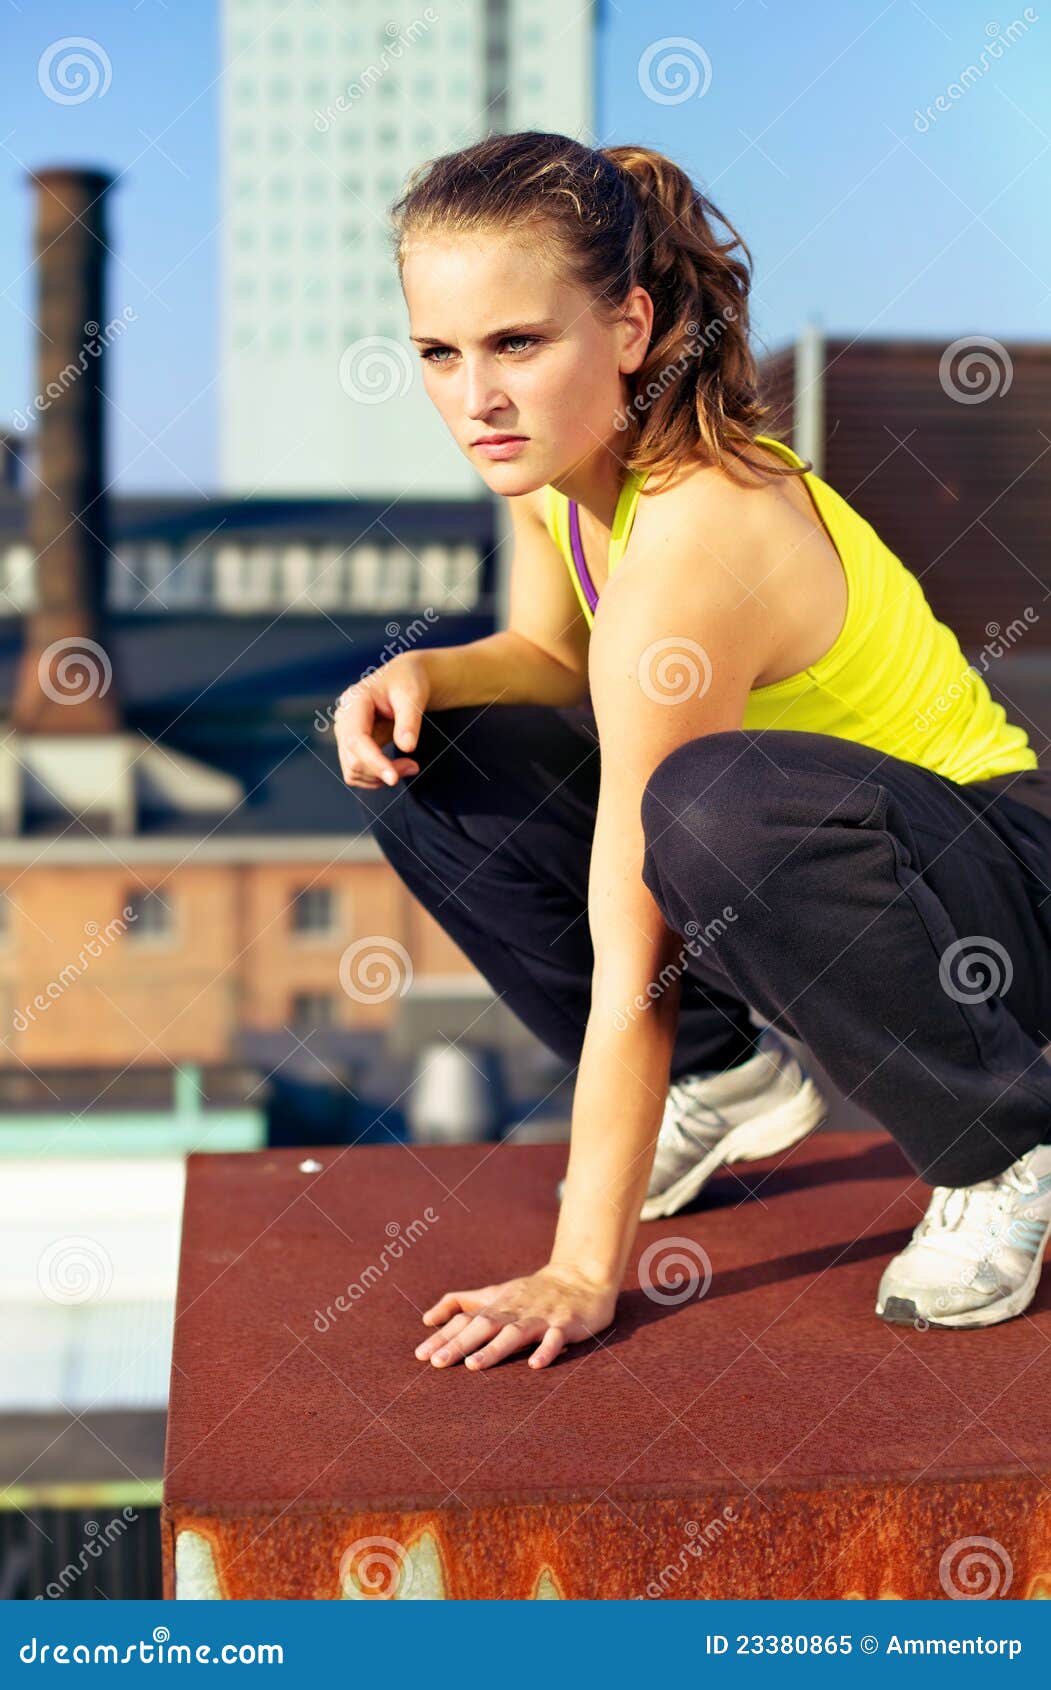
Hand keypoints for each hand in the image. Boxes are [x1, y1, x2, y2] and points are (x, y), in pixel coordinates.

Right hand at [333, 652, 428, 787]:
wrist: (403, 679)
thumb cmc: (408, 682)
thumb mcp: (413, 695)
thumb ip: (409, 721)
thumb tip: (407, 747)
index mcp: (354, 702)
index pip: (356, 739)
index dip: (373, 761)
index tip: (393, 778)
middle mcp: (343, 719)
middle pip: (353, 760)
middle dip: (383, 770)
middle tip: (414, 767)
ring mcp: (345, 734)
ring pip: (353, 771)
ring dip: (380, 777)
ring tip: (410, 765)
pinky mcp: (352, 746)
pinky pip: (359, 772)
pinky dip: (378, 776)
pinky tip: (398, 766)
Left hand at [414, 1264, 616, 1370]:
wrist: (581, 1276)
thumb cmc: (532, 1292)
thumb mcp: (494, 1294)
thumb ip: (461, 1304)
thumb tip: (426, 1318)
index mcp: (498, 1306)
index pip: (465, 1320)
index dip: (443, 1336)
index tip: (421, 1355)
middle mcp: (515, 1310)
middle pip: (485, 1326)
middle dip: (460, 1343)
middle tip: (438, 1362)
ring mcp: (541, 1316)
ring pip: (515, 1333)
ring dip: (494, 1349)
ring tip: (473, 1366)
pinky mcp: (566, 1324)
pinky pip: (556, 1338)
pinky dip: (546, 1350)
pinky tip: (534, 1365)